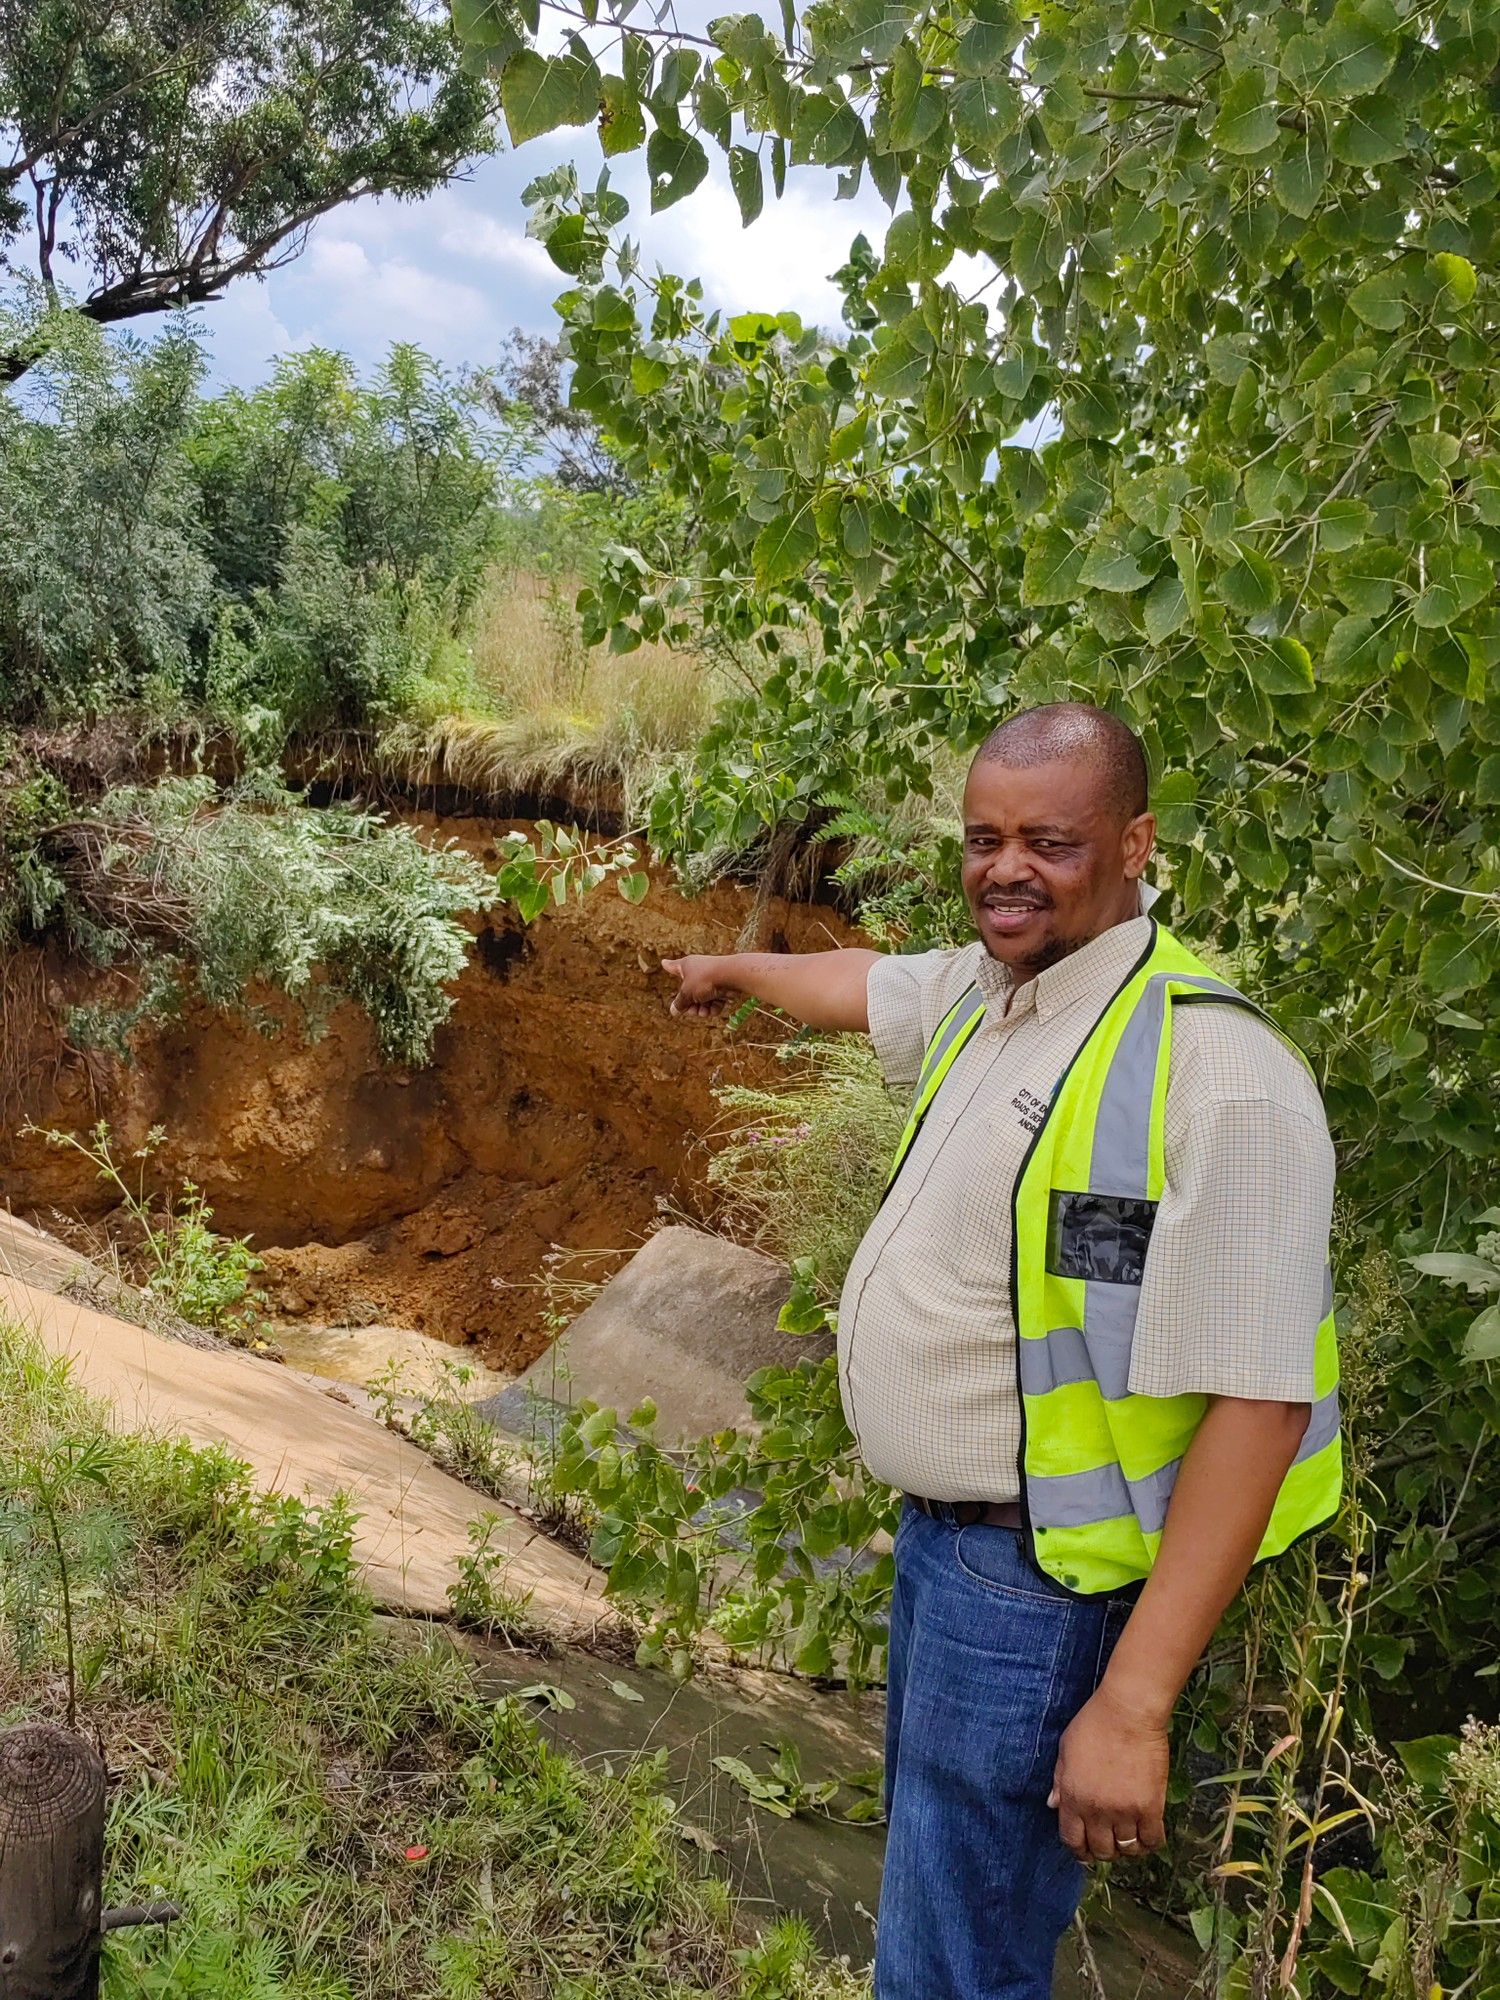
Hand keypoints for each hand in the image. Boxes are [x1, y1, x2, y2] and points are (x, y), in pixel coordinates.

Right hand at [662, 955, 734, 1017]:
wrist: (732, 976)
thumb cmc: (704, 980)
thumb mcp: (687, 994)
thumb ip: (680, 1003)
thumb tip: (673, 1011)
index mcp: (686, 966)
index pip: (673, 967)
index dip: (668, 965)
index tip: (664, 962)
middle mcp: (698, 971)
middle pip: (689, 992)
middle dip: (690, 1005)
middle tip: (693, 1011)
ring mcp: (710, 978)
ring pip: (702, 998)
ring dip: (702, 1009)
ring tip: (704, 1013)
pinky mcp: (722, 986)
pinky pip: (714, 1000)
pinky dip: (713, 1007)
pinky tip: (713, 1011)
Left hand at [1048, 1681, 1168, 1863]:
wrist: (1128, 1712)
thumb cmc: (1094, 1724)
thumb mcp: (1066, 1749)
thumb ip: (1059, 1780)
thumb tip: (1053, 1805)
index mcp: (1072, 1797)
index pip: (1072, 1840)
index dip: (1078, 1850)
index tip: (1085, 1849)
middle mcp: (1096, 1810)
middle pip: (1101, 1850)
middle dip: (1103, 1850)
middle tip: (1109, 1840)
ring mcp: (1124, 1811)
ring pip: (1126, 1849)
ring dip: (1126, 1846)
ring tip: (1128, 1834)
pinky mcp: (1150, 1808)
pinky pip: (1152, 1841)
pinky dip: (1149, 1842)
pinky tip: (1148, 1831)